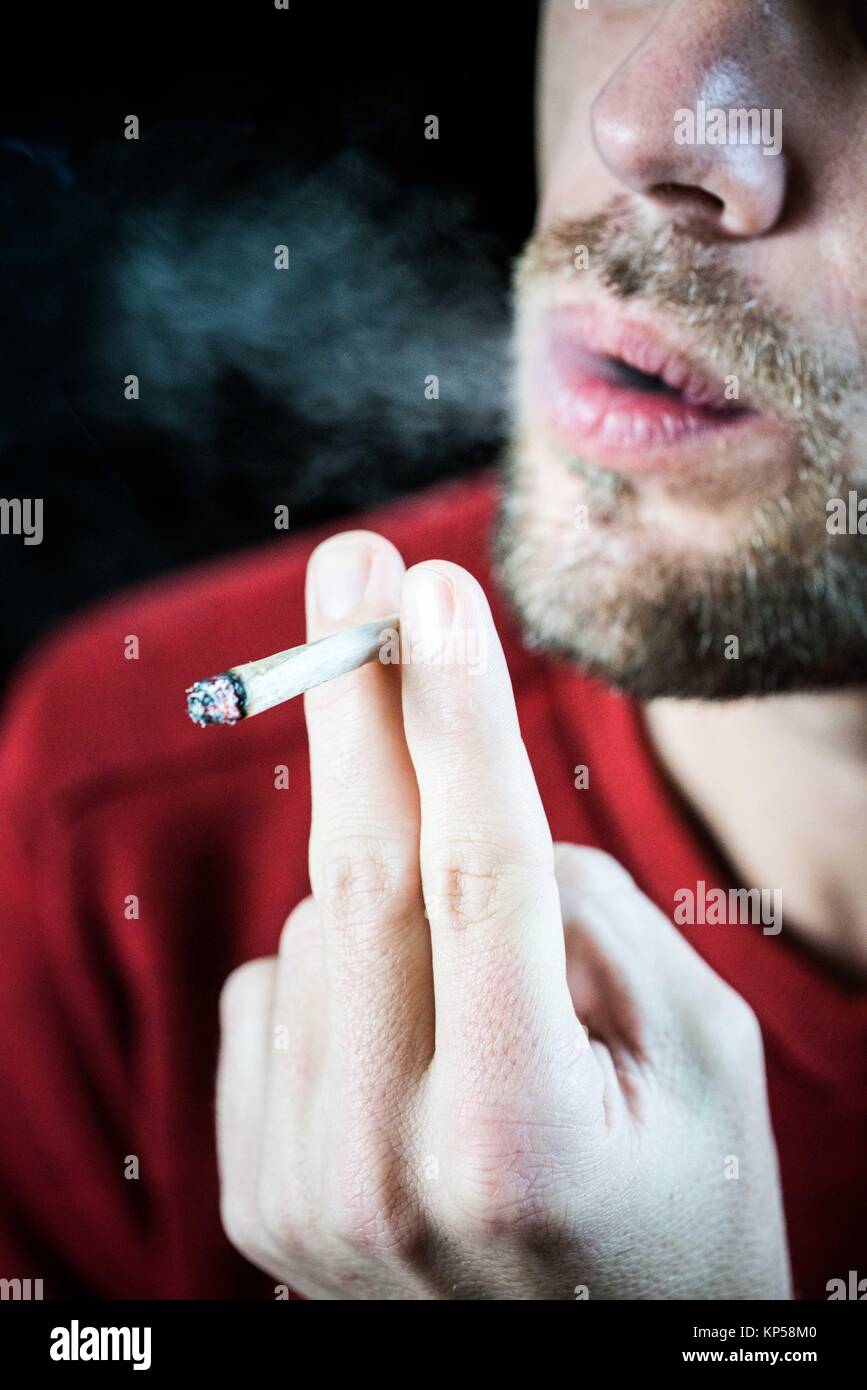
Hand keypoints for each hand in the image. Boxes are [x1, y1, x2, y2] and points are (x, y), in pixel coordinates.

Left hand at [216, 531, 791, 1299]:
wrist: (593, 1373)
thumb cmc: (683, 1205)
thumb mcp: (703, 1059)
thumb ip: (589, 923)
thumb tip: (464, 818)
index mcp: (524, 1138)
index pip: (481, 872)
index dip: (458, 714)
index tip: (432, 592)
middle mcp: (388, 1170)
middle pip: (364, 873)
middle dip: (360, 699)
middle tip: (353, 570)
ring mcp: (303, 1189)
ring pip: (321, 928)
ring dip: (397, 898)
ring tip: (478, 999)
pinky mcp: (254, 1192)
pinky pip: (273, 987)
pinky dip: (344, 966)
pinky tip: (408, 1039)